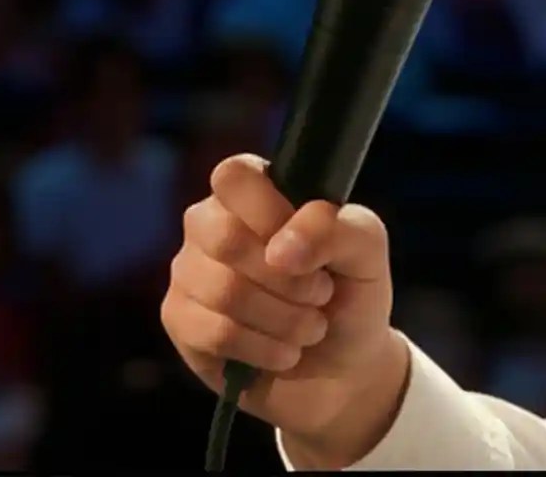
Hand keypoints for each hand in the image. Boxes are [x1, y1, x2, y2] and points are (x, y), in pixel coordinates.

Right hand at [161, 154, 409, 467]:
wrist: (342, 371)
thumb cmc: (349, 297)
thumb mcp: (366, 254)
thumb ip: (337, 230)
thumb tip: (280, 250)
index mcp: (251, 193)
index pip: (234, 175)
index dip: (269, 213)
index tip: (306, 250)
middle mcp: (210, 224)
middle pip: (224, 237)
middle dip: (288, 281)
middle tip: (319, 294)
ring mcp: (188, 271)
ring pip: (223, 291)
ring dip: (285, 320)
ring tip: (308, 328)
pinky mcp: (179, 319)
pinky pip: (214, 332)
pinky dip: (264, 349)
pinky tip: (282, 352)